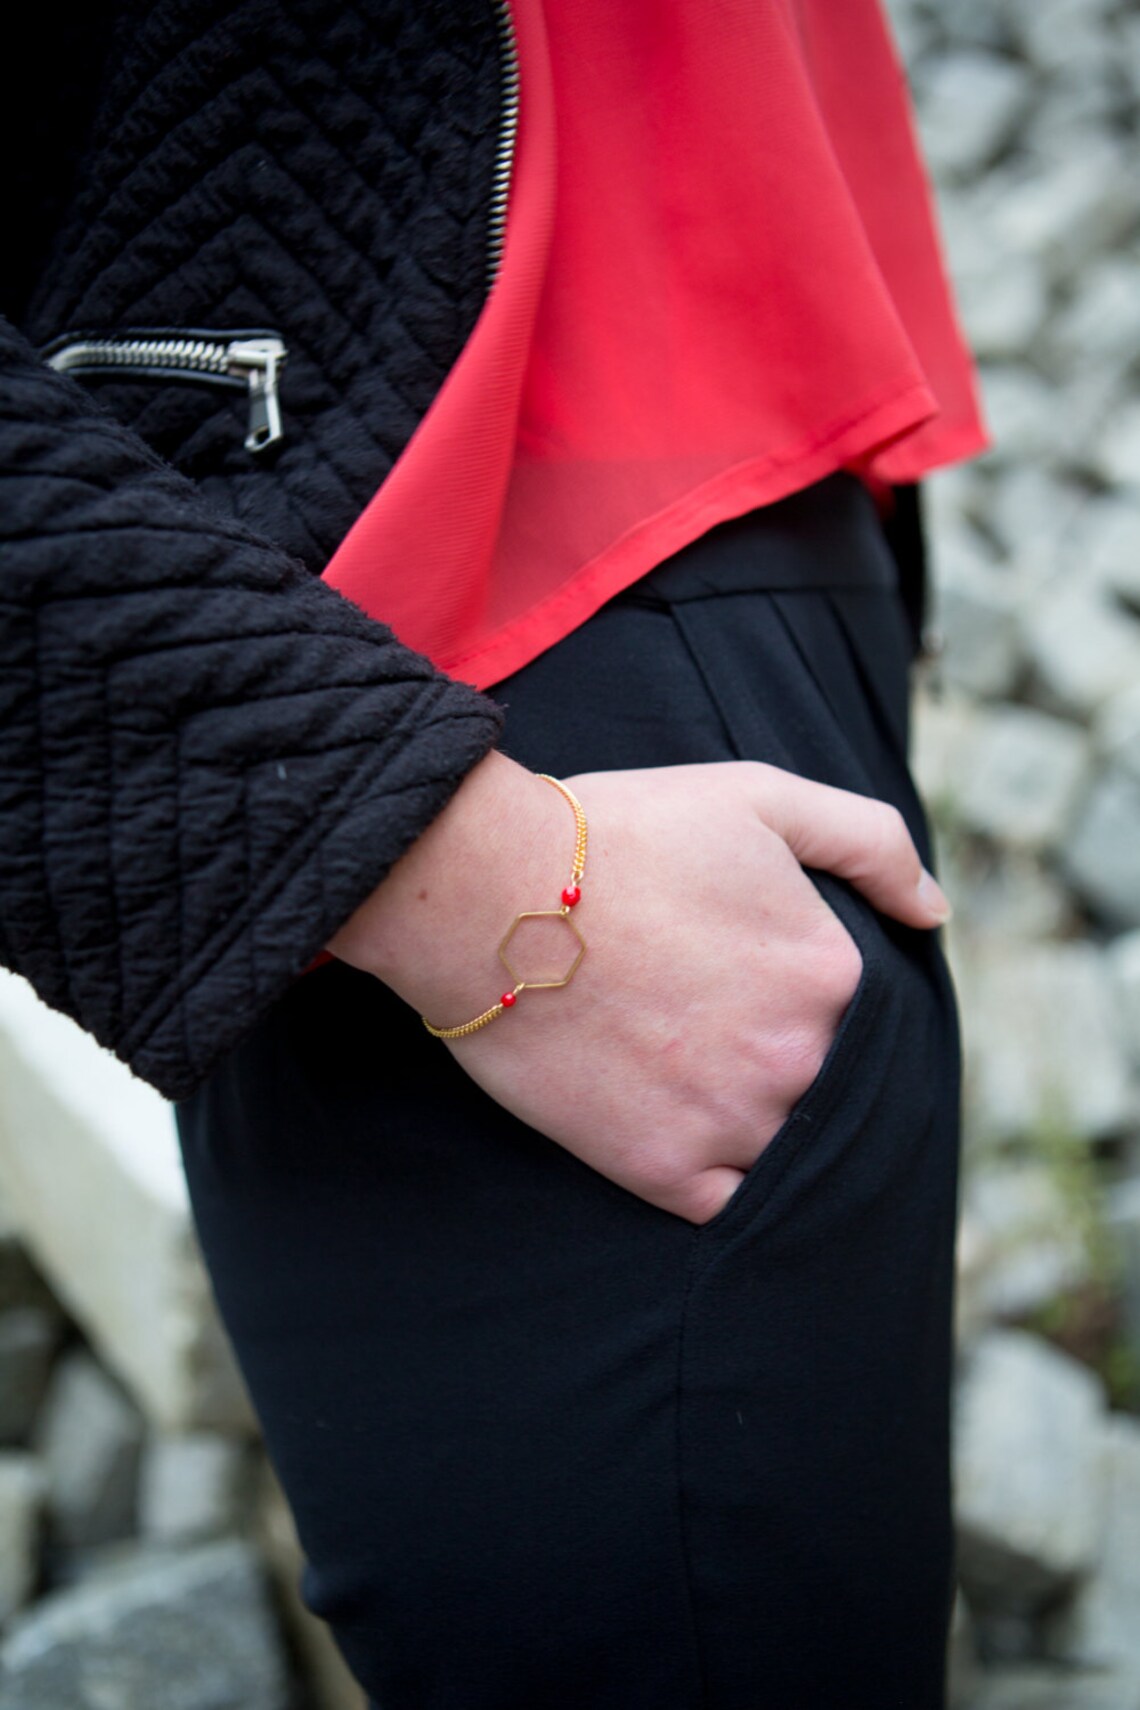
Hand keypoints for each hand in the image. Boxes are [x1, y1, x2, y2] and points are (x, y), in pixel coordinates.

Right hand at [329, 752, 948, 1222]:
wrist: (485, 892)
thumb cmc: (619, 833)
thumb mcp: (760, 797)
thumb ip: (872, 842)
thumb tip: (934, 914)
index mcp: (833, 974)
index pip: (849, 1010)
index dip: (790, 989)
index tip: (733, 970)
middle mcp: (799, 1058)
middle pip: (812, 1077)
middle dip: (764, 1050)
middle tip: (694, 1018)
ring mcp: (734, 1124)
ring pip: (775, 1144)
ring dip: (740, 1115)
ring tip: (674, 1069)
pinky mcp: (664, 1173)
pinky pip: (724, 1201)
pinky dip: (708, 1172)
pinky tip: (666, 1124)